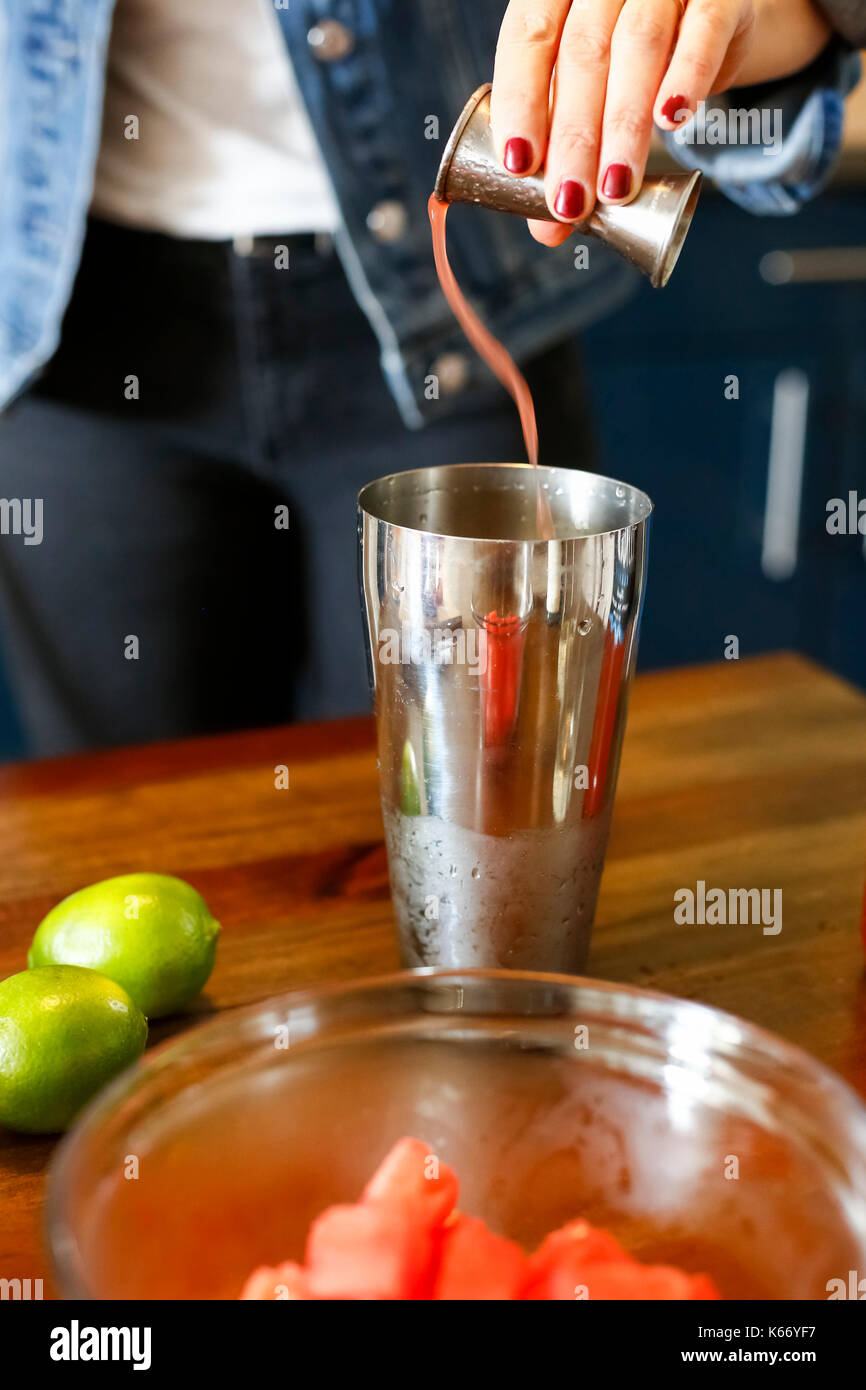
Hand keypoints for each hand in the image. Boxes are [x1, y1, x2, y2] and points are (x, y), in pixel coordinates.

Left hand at [490, 0, 763, 246]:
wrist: (711, 14)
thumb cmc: (631, 60)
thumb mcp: (590, 96)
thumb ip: (564, 151)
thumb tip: (550, 230)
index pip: (528, 37)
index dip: (520, 101)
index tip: (519, 164)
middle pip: (583, 53)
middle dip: (575, 136)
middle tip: (571, 200)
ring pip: (638, 45)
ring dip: (624, 125)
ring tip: (616, 188)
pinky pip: (703, 31)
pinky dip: (686, 77)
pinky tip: (671, 120)